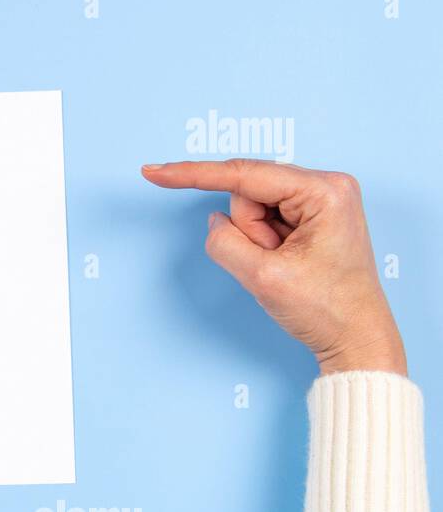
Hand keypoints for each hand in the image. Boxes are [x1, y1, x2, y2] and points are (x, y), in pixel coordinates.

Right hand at [142, 159, 405, 376]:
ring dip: (257, 241)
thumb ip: (224, 242)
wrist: (356, 339)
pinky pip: (265, 219)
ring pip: (253, 208)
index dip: (193, 174)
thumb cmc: (327, 310)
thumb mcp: (262, 278)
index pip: (243, 175)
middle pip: (248, 194)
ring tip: (286, 265)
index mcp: (324, 192)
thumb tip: (214, 222)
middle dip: (249, 232)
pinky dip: (264, 243)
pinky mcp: (314, 215)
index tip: (155, 171)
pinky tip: (287, 261)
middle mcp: (327, 185)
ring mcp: (322, 199)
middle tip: (275, 263)